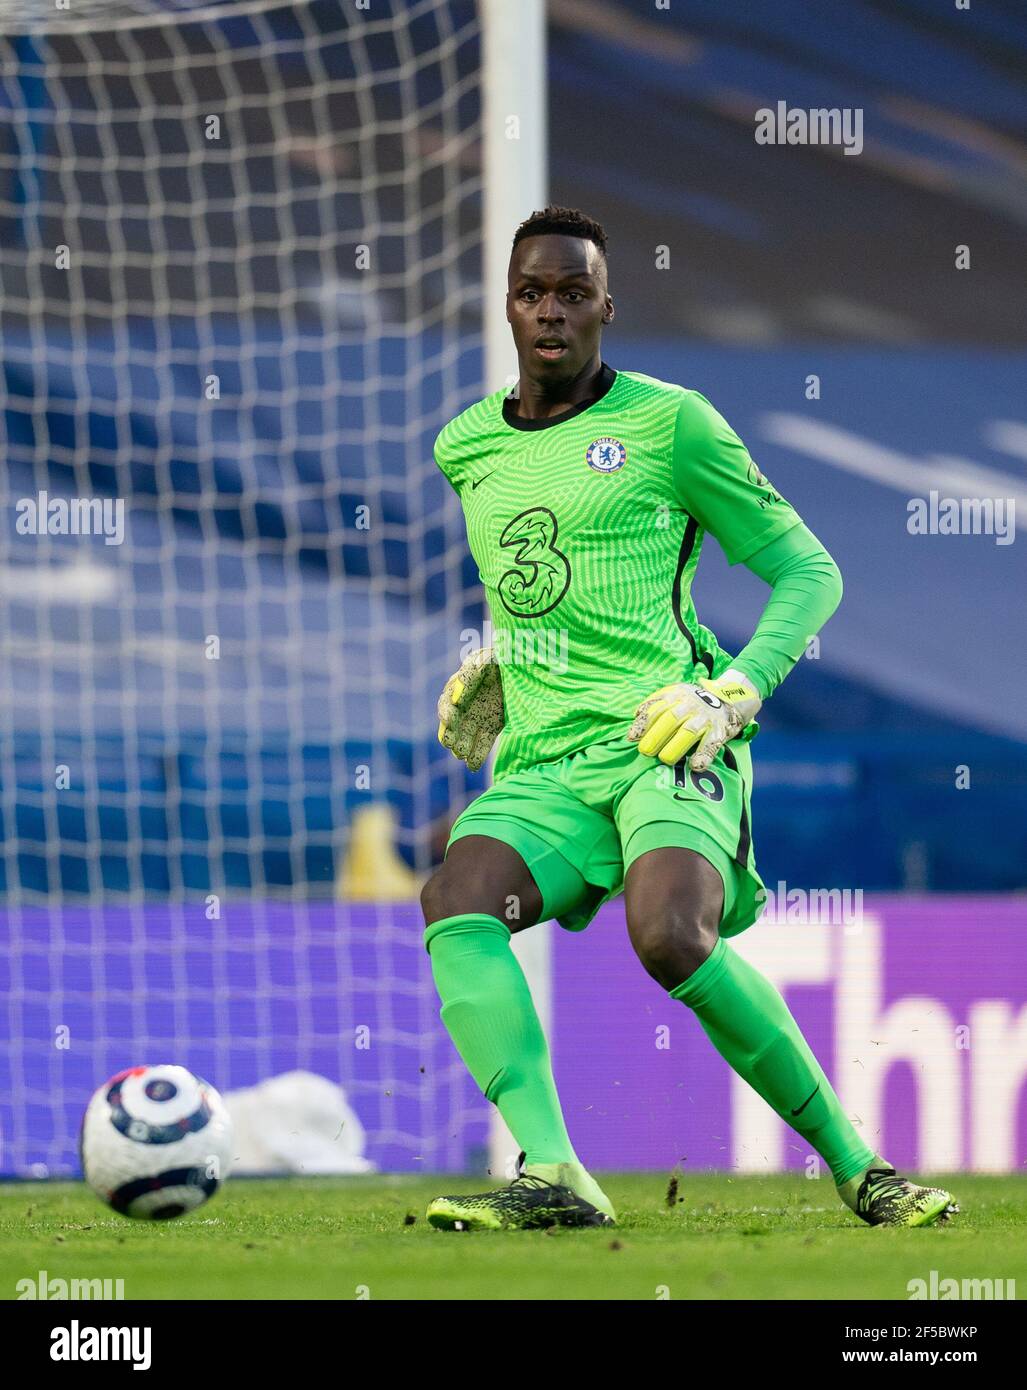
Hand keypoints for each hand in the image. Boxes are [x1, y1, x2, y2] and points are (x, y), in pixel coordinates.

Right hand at [437, 647, 504, 771]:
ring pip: (463, 738)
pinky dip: (476, 757)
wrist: (524, 664)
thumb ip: (471, 674)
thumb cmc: (502, 657)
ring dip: (461, 748)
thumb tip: (456, 700)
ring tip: (463, 755)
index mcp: (460, 686)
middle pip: (450, 726)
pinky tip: (472, 766)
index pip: (447, 704)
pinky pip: (481, 744)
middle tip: (454, 744)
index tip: (452, 719)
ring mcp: (477, 717)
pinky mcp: (491, 727)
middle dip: (451, 735)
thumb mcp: (485, 658)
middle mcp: (465, 704)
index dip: (447, 713)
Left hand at [627, 668, 761, 770]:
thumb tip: (633, 724)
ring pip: (689, 732)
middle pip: (670, 720)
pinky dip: (704, 755)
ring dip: (675, 747)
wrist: (729, 696)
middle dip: (656, 736)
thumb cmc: (692, 702)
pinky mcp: (719, 731)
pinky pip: (711, 744)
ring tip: (665, 759)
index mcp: (675, 695)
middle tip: (645, 751)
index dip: (643, 723)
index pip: (656, 708)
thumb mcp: (674, 695)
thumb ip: (654, 706)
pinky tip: (695, 766)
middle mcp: (689, 705)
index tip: (632, 737)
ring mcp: (705, 718)